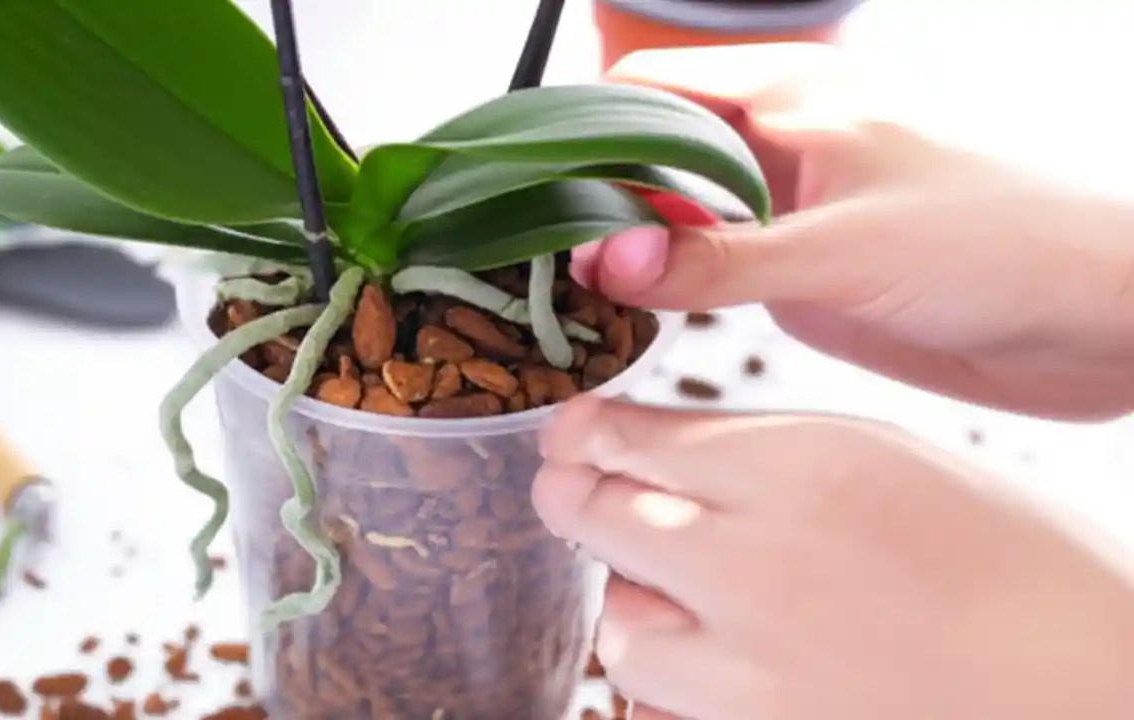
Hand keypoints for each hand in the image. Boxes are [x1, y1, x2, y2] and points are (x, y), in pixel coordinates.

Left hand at [536, 398, 1133, 719]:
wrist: (1088, 691)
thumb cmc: (1014, 565)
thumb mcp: (892, 458)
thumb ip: (763, 448)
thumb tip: (650, 446)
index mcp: (798, 467)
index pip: (625, 438)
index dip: (585, 434)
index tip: (575, 436)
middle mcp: (755, 562)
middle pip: (593, 516)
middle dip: (577, 498)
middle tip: (578, 494)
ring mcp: (749, 669)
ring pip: (618, 623)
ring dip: (634, 598)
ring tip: (680, 590)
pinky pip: (655, 704)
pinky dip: (665, 678)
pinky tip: (714, 658)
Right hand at [577, 44, 1133, 420]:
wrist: (1096, 319)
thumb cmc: (1004, 244)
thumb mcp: (841, 250)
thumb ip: (716, 261)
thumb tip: (604, 262)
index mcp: (792, 97)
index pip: (649, 89)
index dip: (581, 128)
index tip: (525, 183)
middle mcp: (781, 147)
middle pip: (652, 153)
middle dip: (593, 195)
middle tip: (533, 250)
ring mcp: (790, 211)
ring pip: (678, 216)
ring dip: (628, 249)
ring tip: (567, 288)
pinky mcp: (803, 273)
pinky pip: (712, 271)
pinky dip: (669, 290)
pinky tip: (635, 316)